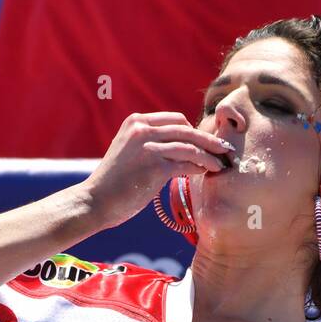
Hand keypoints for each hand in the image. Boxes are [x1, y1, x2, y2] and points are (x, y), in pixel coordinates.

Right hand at [81, 112, 232, 229]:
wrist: (95, 201)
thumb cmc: (114, 183)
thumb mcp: (128, 151)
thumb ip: (149, 143)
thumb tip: (180, 146)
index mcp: (136, 122)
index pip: (176, 120)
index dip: (194, 131)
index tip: (207, 144)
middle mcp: (142, 129)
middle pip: (187, 130)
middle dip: (209, 140)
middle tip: (226, 150)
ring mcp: (148, 146)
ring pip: (190, 146)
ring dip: (210, 155)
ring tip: (222, 164)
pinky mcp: (154, 166)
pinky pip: (187, 163)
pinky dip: (201, 167)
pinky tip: (207, 172)